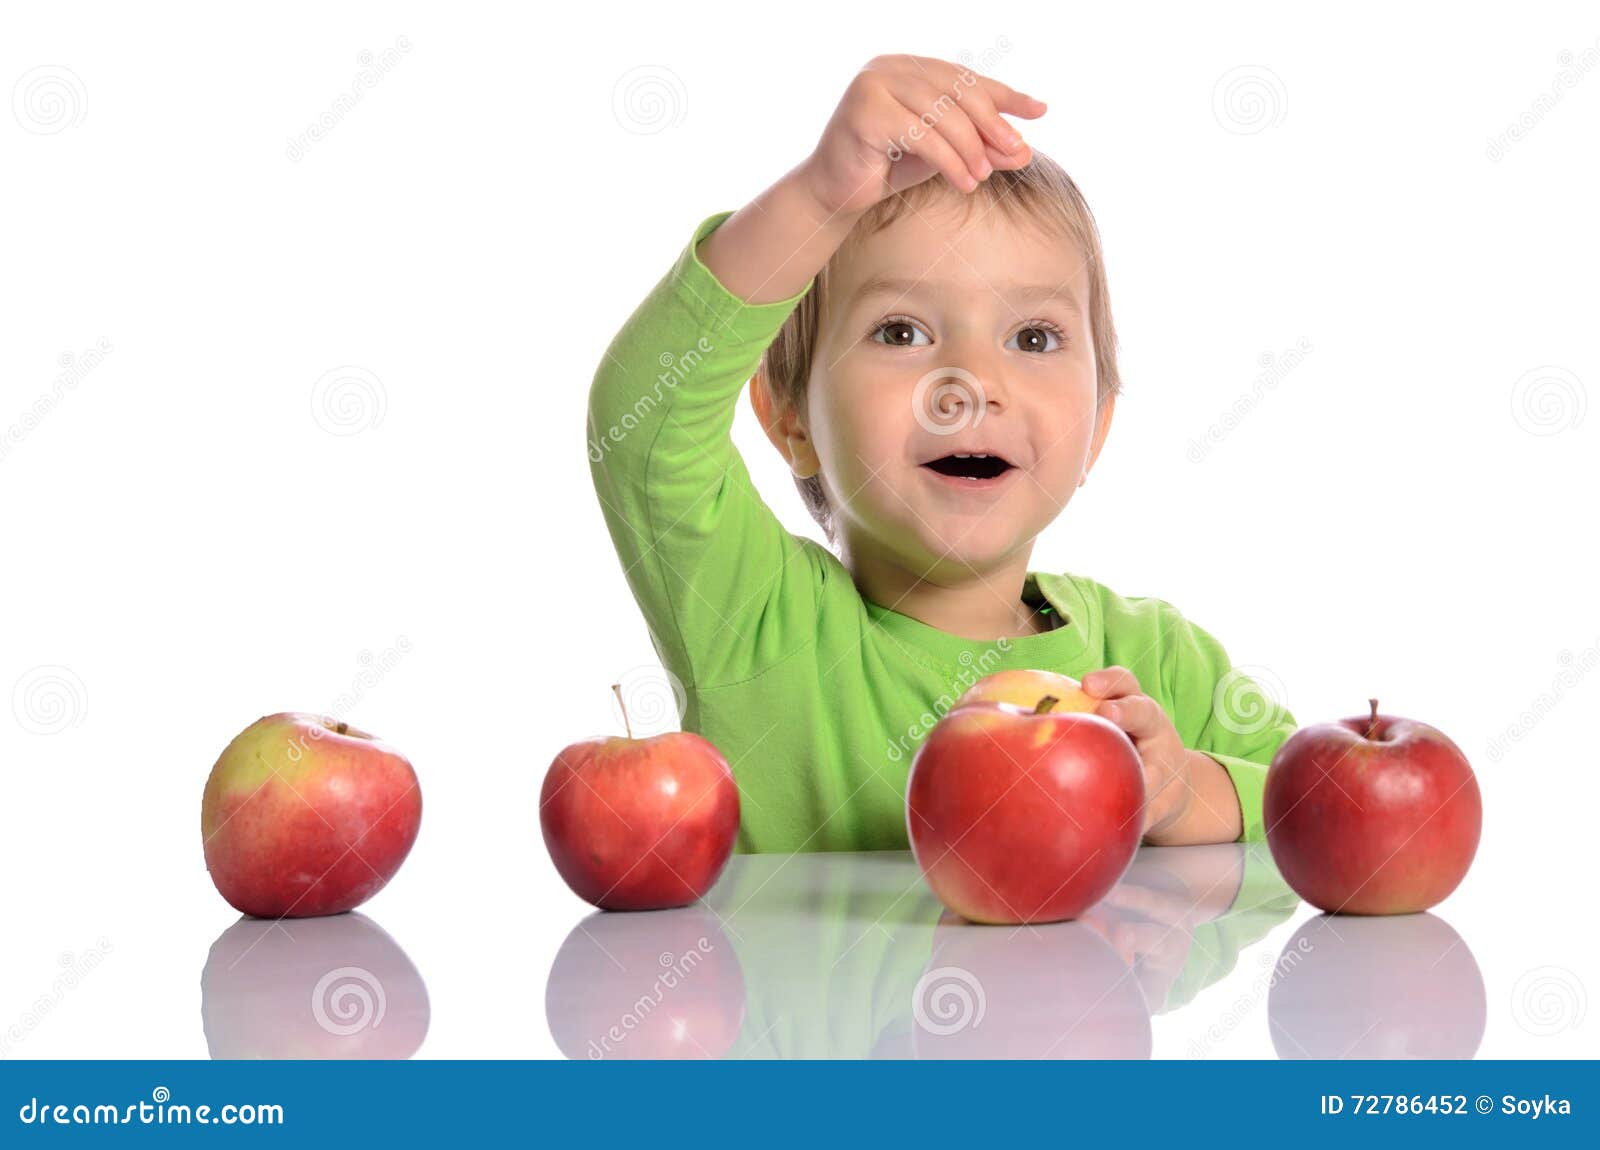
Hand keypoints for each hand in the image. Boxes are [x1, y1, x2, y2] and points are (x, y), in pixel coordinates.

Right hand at [799, 53, 1046, 218]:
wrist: (837, 194)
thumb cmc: (888, 168)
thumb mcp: (944, 154)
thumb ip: (979, 147)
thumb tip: (1023, 150)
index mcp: (910, 67)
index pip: (965, 78)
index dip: (1004, 94)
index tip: (1038, 111)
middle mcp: (890, 66)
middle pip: (957, 91)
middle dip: (991, 123)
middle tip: (1014, 151)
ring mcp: (873, 84)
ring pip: (940, 114)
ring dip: (970, 148)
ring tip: (982, 177)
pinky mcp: (864, 110)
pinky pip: (920, 134)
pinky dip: (948, 160)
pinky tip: (963, 182)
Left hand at [1081, 666, 1192, 839]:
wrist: (1173, 787)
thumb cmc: (1122, 749)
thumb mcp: (1110, 727)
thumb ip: (1073, 719)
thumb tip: (996, 712)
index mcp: (1134, 708)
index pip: (1124, 684)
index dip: (1108, 681)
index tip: (1086, 684)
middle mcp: (1154, 731)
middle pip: (1145, 712)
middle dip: (1126, 712)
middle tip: (1106, 714)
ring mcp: (1165, 766)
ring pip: (1155, 770)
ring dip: (1138, 779)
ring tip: (1121, 790)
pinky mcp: (1165, 803)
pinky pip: (1146, 814)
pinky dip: (1130, 823)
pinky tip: (1102, 838)